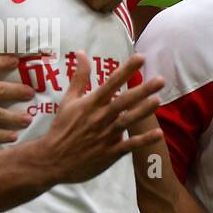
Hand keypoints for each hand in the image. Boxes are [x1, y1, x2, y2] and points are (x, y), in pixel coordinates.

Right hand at [38, 52, 163, 183]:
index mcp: (90, 104)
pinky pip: (129, 146)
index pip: (111, 83)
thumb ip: (79, 77)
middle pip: (123, 101)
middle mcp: (100, 117)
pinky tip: (158, 134)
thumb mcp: (68, 100)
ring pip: (127, 121)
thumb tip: (82, 53)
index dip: (126, 70)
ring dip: (143, 111)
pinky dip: (143, 141)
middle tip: (160, 80)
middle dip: (142, 90)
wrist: (52, 159)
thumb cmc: (61, 128)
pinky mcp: (109, 153)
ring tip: (158, 100)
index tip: (140, 58)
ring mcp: (105, 136)